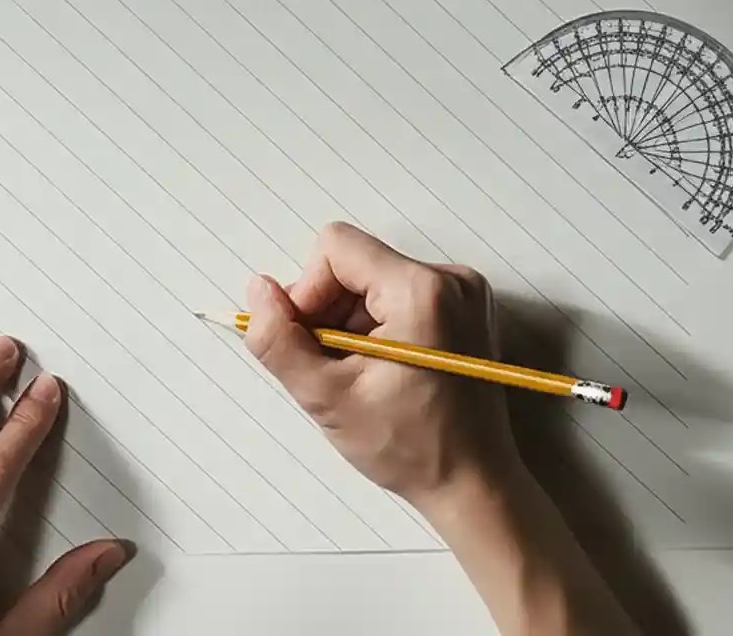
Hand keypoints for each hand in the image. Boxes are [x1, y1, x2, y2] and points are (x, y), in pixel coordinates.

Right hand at [243, 222, 518, 506]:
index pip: (336, 248)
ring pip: (373, 282)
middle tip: (331, 368)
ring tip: (358, 376)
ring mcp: (463, 292)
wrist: (473, 484)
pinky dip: (376, 328)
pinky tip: (380, 371)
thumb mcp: (327, 398)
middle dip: (328, 312)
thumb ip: (278, 340)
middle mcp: (451, 278)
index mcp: (422, 290)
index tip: (311, 344)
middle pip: (355, 264)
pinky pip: (398, 296)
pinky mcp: (464, 309)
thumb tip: (259, 289)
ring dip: (350, 324)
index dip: (307, 291)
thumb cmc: (409, 448)